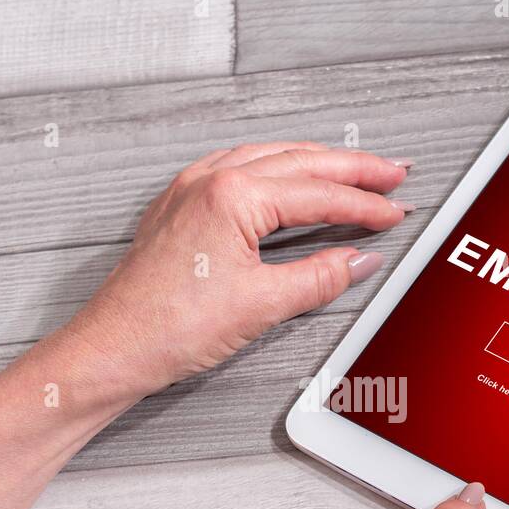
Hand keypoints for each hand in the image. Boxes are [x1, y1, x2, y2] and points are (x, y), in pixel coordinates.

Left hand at [65, 141, 410, 402]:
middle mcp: (208, 180)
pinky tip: (287, 180)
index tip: (395, 211)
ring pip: (267, 159)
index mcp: (231, 195)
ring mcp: (189, 190)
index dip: (364, 203)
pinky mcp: (178, 208)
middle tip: (391, 173)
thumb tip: (358, 260)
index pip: (317, 193)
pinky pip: (237, 170)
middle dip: (350, 167)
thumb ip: (319, 277)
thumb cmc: (167, 328)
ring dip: (314, 163)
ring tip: (351, 170)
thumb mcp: (262, 305)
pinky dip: (274, 170)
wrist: (113, 349)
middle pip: (297, 163)